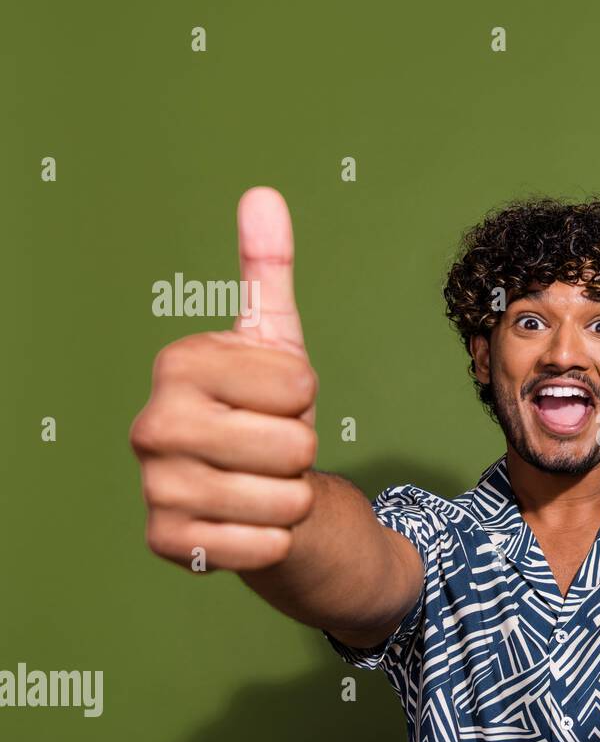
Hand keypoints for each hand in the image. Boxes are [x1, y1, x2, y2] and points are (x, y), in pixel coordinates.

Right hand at [129, 187, 318, 570]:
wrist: (251, 485)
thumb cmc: (264, 408)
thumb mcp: (273, 339)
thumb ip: (266, 269)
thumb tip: (263, 195)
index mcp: (180, 364)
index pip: (299, 387)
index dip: (305, 398)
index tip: (276, 400)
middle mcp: (153, 424)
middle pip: (293, 447)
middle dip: (301, 451)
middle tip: (271, 448)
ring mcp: (154, 487)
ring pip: (283, 499)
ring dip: (291, 496)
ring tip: (263, 482)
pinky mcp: (169, 542)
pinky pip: (264, 546)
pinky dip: (276, 539)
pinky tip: (251, 521)